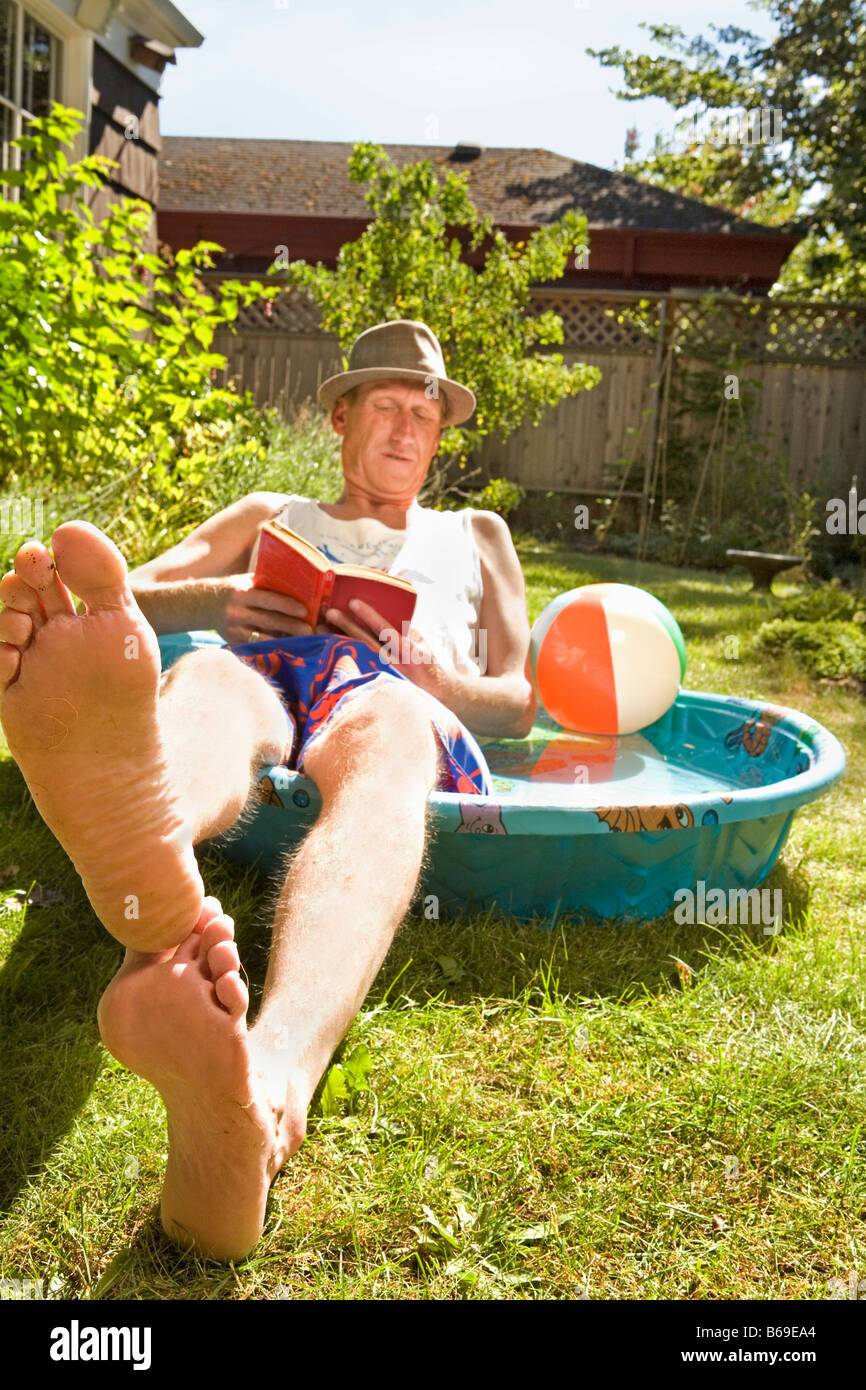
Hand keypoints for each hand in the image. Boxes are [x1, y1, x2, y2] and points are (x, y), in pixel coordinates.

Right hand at [218, 574, 333, 642]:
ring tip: (304, 642)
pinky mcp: (233, 642)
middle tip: (311, 630)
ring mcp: (234, 629)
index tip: (305, 610)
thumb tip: (297, 582)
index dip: (287, 605)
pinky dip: (272, 648)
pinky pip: (256, 647)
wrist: (200, 604)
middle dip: (292, 626)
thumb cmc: (233, 590)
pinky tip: (286, 649)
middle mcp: (237, 612)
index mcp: (242, 593)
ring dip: (285, 641)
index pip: (268, 599)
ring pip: (264, 638)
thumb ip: (266, 583)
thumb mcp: (245, 581)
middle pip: (269, 621)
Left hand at [325, 597, 462, 704]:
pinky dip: (345, 658)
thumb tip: (392, 613)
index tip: (353, 602)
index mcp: (411, 651)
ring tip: (323, 628)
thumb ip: (407, 631)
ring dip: (342, 641)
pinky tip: (329, 649)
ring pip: (361, 656)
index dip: (370, 616)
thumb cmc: (427, 665)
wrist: (439, 696)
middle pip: (368, 643)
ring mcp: (389, 678)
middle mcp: (399, 665)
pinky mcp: (380, 687)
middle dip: (348, 626)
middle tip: (329, 612)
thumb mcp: (423, 645)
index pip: (387, 631)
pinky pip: (360, 670)